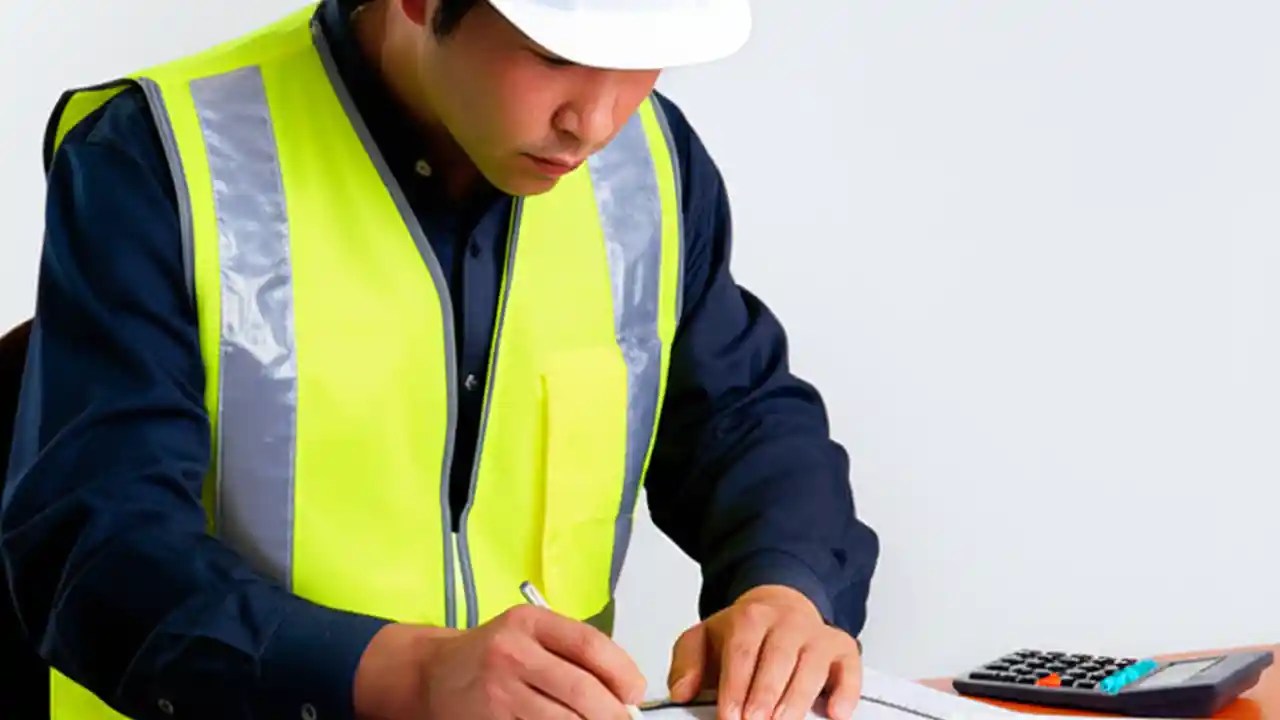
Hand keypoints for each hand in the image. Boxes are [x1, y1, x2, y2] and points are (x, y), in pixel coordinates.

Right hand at [354, 606, 646, 719]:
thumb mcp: (528, 634)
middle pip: (581, 690)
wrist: (431, 675)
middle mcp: (512, 652)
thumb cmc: (491, 654)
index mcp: (529, 622)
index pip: (589, 644)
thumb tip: (624, 688)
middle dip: (612, 713)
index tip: (635, 692)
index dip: (622, 671)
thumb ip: (570, 652)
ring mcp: (498, 691)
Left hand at [666, 585, 861, 719]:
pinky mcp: (841, 648)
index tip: (729, 715)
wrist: (779, 607)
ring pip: (812, 666)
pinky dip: (846, 690)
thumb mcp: (704, 639)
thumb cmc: (742, 633)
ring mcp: (817, 634)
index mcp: (750, 617)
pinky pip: (850, 668)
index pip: (742, 652)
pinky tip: (835, 712)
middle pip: (778, 659)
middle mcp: (787, 622)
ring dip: (797, 699)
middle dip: (765, 696)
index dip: (736, 687)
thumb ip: (686, 664)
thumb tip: (681, 692)